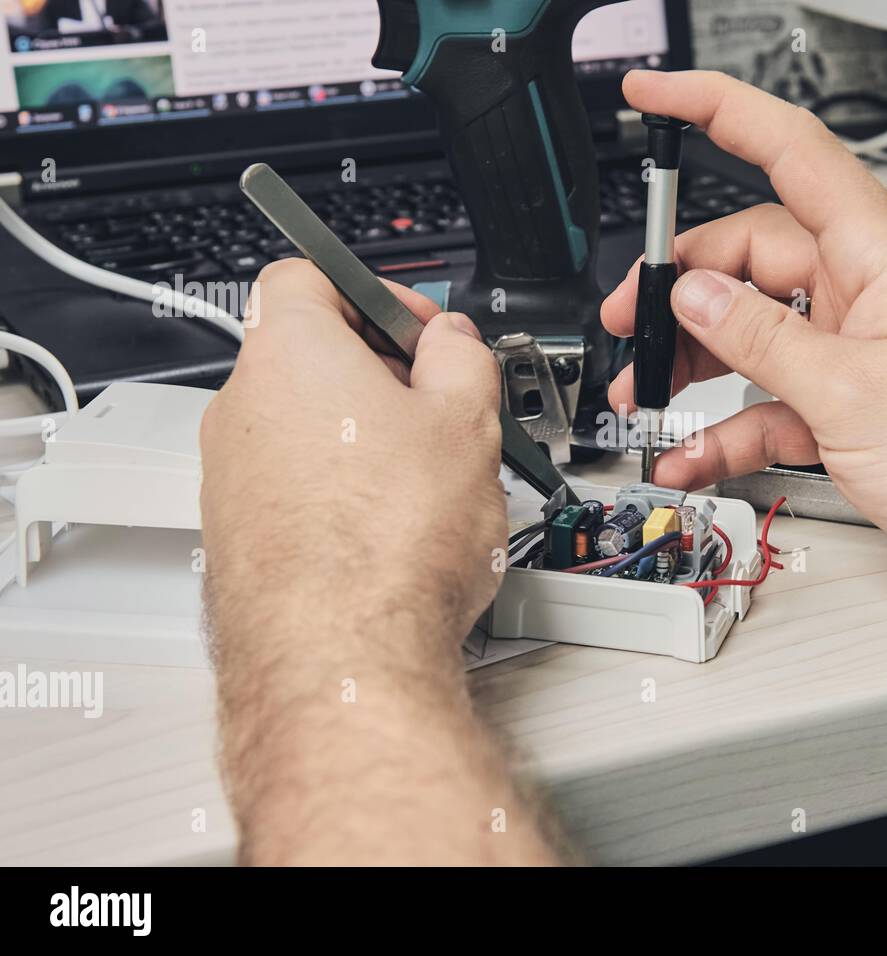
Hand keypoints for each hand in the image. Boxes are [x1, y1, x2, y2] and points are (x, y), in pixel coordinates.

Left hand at [200, 259, 505, 655]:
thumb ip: (461, 358)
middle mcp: (242, 409)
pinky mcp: (238, 535)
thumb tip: (452, 342)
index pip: (309, 275)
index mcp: (289, 355)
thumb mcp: (466, 423)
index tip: (421, 327)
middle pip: (311, 356)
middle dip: (381, 372)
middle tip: (440, 404)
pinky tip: (395, 530)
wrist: (340, 658)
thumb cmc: (388, 547)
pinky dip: (341, 491)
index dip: (375, 290)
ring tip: (428, 480)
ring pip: (305, 427)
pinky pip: (294, 487)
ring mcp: (231, 476)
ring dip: (364, 437)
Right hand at [604, 71, 886, 627]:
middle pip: (753, 257)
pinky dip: (728, 429)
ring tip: (647, 393)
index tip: (657, 91)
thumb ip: (761, 337)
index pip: (792, 151)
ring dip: (696, 364)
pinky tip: (692, 453)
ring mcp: (856, 353)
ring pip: (754, 334)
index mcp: (881, 258)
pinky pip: (770, 403)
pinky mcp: (849, 409)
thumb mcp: (849, 391)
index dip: (719, 110)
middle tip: (636, 321)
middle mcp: (867, 295)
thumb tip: (697, 294)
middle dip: (685, 288)